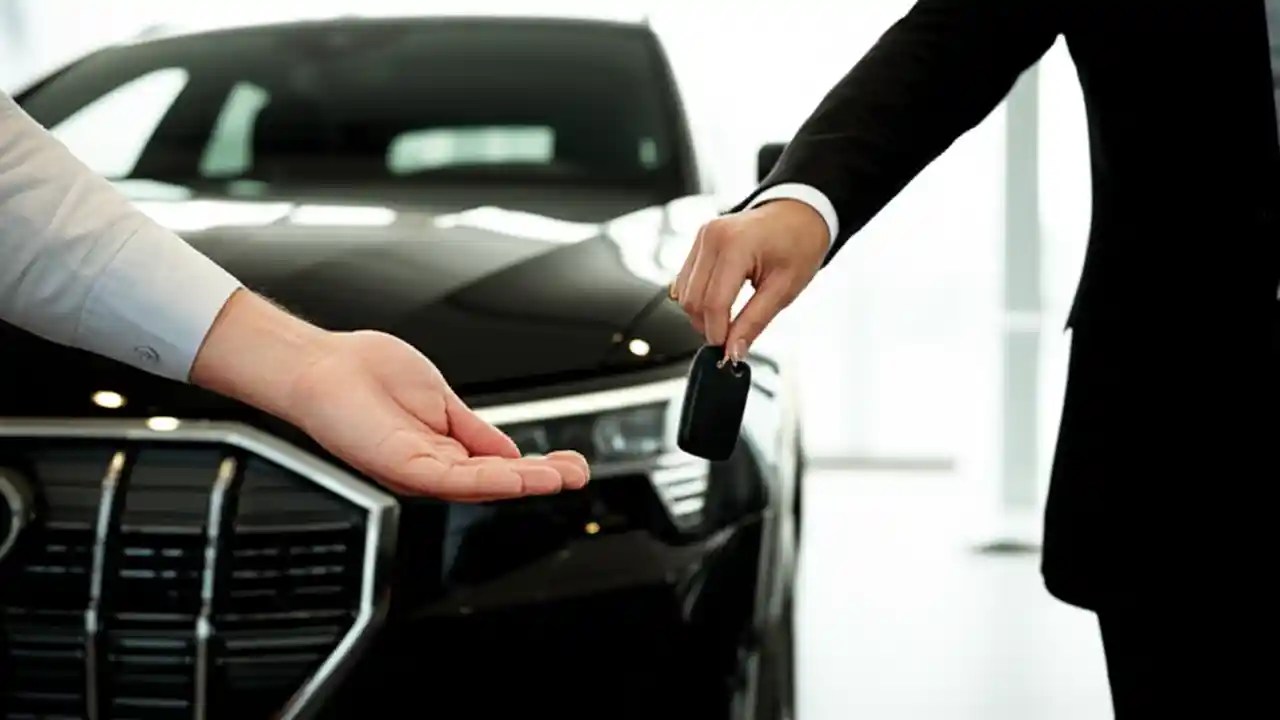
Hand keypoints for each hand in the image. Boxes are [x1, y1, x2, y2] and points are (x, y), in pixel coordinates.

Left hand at [191, 291, 588, 500]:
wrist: (320, 366)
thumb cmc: (365, 374)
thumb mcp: (440, 401)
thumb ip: (476, 431)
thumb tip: (511, 451)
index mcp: (441, 449)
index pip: (498, 465)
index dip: (536, 466)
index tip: (570, 463)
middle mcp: (431, 466)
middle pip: (496, 481)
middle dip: (541, 478)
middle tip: (578, 475)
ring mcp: (417, 469)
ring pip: (481, 485)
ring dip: (525, 482)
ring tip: (561, 478)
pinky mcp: (404, 466)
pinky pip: (456, 478)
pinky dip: (494, 477)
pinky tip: (522, 474)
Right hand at [672, 199, 828, 358]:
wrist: (800, 213)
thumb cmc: (799, 243)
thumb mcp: (784, 289)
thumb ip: (754, 322)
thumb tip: (734, 351)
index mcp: (735, 244)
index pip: (713, 302)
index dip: (718, 333)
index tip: (728, 351)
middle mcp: (712, 237)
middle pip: (692, 300)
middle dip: (708, 326)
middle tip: (731, 337)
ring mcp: (702, 237)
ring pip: (684, 293)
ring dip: (702, 313)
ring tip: (729, 317)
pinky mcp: (699, 242)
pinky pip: (685, 280)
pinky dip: (699, 298)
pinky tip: (720, 301)